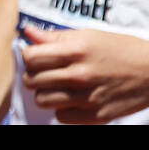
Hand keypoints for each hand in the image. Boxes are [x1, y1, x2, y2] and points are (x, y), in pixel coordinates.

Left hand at [21, 25, 148, 123]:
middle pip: (32, 80)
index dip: (29, 57)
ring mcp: (88, 97)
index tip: (37, 57)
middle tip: (45, 73)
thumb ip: (55, 37)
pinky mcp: (97, 115)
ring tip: (56, 87)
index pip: (30, 57)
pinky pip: (62, 117)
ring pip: (42, 100)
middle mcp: (79, 75)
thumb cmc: (120, 49)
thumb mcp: (88, 35)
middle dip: (34, 75)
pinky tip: (71, 99)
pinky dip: (63, 109)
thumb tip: (28, 32)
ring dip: (45, 93)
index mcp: (75, 51)